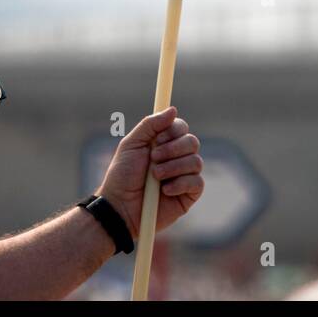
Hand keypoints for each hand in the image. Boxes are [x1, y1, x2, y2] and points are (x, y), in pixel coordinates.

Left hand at [97, 106, 203, 237]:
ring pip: (196, 162)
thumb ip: (151, 124)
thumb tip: (173, 109)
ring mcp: (184, 176)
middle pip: (192, 142)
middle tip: (153, 159)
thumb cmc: (123, 176)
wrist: (120, 206)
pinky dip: (180, 184)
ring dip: (173, 167)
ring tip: (155, 177)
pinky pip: (197, 183)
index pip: (181, 127)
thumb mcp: (132, 144)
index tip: (157, 140)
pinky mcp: (188, 195)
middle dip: (173, 150)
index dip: (173, 131)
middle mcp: (177, 157)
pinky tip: (165, 191)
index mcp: (164, 143)